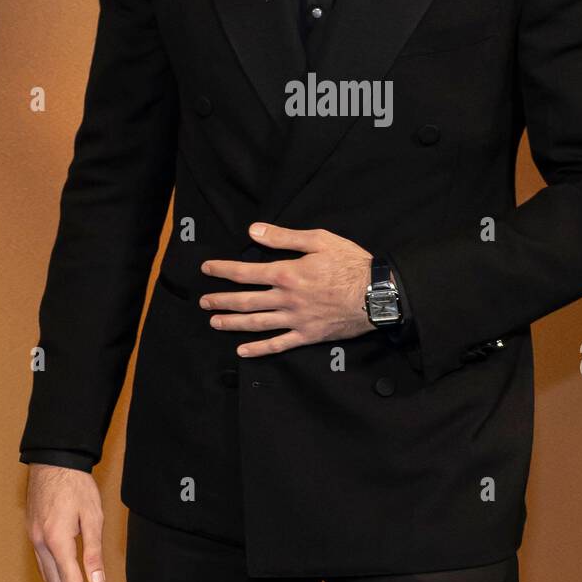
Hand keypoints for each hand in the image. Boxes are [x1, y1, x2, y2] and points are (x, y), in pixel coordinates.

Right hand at [25, 465, 107, 581]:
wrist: (53, 462)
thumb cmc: (76, 485)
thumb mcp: (92, 516)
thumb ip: (94, 552)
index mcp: (57, 541)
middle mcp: (41, 545)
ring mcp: (34, 540)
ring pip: (48, 579)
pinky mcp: (34, 535)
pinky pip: (44, 566)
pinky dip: (57, 580)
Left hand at [200, 222, 374, 357]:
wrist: (377, 294)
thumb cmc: (350, 263)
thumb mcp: (319, 240)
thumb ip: (284, 237)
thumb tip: (254, 231)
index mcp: (287, 273)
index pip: (245, 272)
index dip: (222, 270)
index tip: (207, 269)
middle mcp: (286, 299)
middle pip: (245, 301)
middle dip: (221, 300)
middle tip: (203, 301)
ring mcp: (296, 320)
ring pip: (256, 323)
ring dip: (232, 323)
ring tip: (214, 322)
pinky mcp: (308, 336)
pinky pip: (278, 345)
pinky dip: (259, 349)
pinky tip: (242, 351)